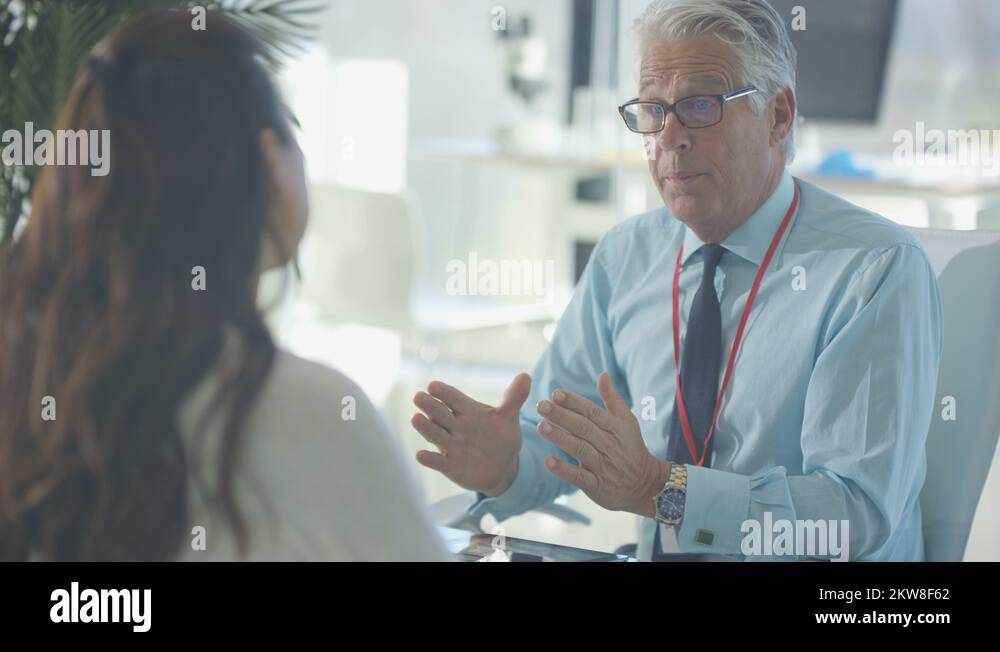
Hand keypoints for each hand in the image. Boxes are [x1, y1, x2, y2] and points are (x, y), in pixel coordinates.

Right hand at [411, 373, 530, 495]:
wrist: (502, 466)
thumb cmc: (500, 436)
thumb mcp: (508, 417)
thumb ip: (514, 398)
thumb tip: (526, 375)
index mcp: (468, 411)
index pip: (454, 398)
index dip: (444, 393)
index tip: (433, 385)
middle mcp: (455, 426)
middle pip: (440, 414)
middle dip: (430, 406)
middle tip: (418, 397)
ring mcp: (451, 445)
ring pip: (435, 434)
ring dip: (425, 428)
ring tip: (415, 419)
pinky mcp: (449, 465)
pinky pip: (438, 461)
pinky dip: (430, 459)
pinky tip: (420, 455)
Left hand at [536, 371, 667, 515]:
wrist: (646, 485)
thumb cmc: (631, 448)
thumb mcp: (627, 422)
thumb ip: (612, 399)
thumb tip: (603, 374)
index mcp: (614, 427)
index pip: (592, 412)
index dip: (574, 402)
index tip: (555, 393)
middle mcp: (608, 445)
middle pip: (583, 428)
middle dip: (562, 416)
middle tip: (541, 405)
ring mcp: (603, 466)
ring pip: (580, 449)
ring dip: (560, 438)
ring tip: (541, 427)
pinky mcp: (597, 486)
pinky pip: (579, 477)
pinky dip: (564, 470)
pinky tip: (548, 461)